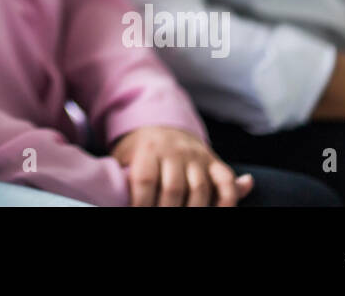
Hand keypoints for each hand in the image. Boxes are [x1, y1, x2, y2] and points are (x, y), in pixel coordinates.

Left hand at [110, 126, 252, 206]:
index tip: (136, 213)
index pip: (145, 180)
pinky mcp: (214, 162)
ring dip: (194, 209)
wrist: (163, 125)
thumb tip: (116, 198)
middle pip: (173, 188)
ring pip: (200, 188)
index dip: (141, 203)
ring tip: (186, 218)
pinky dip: (228, 200)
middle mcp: (175, 150)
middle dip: (166, 210)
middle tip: (159, 220)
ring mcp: (197, 156)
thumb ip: (123, 176)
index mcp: (148, 148)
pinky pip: (226, 181)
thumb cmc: (139, 150)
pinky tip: (223, 211)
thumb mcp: (125, 157)